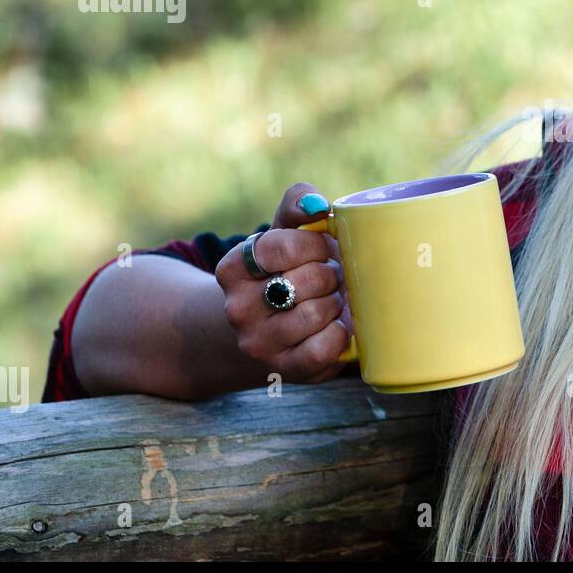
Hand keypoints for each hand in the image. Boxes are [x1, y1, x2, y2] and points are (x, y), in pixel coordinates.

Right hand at [214, 182, 353, 384]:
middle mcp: (237, 308)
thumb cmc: (285, 269)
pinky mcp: (284, 368)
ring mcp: (258, 342)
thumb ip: (297, 204)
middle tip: (331, 278)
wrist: (266, 328)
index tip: (325, 247)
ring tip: (333, 301)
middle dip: (331, 274)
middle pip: (307, 279)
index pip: (284, 245)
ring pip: (315, 314)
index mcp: (233, 268)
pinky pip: (321, 350)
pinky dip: (339, 335)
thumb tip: (317, 205)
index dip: (317, 243)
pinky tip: (337, 326)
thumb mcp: (284, 231)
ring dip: (336, 304)